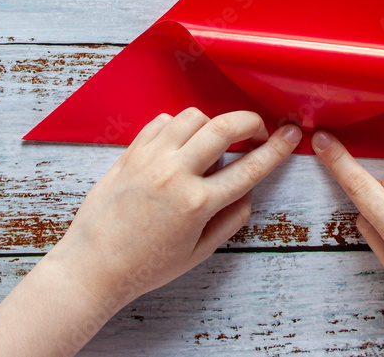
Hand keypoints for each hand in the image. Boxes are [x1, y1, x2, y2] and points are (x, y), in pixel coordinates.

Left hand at [49, 109, 301, 310]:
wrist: (92, 266)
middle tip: (257, 129)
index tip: (291, 135)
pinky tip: (181, 144)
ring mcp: (150, 160)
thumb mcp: (198, 253)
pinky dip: (178, 126)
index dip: (277, 149)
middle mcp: (175, 175)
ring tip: (214, 141)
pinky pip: (162, 121)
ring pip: (193, 116)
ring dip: (212, 123)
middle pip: (224, 127)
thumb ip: (231, 220)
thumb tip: (248, 192)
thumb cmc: (146, 267)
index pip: (250, 167)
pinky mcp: (130, 153)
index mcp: (197, 204)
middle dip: (250, 121)